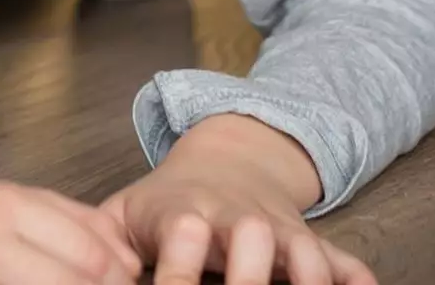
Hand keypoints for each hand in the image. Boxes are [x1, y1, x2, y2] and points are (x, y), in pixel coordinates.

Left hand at [101, 115, 374, 284]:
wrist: (225, 162)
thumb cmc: (164, 207)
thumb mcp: (125, 214)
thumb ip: (100, 243)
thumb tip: (78, 270)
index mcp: (184, 211)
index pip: (182, 234)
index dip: (179, 270)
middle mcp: (237, 218)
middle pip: (254, 235)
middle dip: (251, 274)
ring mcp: (280, 230)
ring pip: (306, 250)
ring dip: (309, 281)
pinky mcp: (312, 242)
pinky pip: (346, 262)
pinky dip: (357, 282)